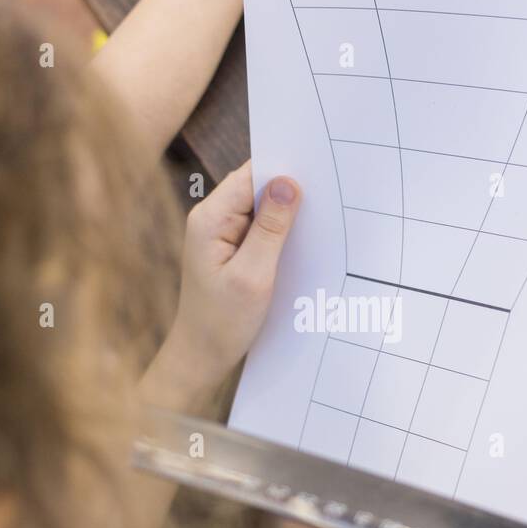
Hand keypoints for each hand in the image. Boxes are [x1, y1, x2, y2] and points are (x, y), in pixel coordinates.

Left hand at [154, 163, 300, 407]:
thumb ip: (270, 228)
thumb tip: (288, 183)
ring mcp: (220, 233)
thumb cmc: (222, 322)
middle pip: (256, 187)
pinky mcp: (230, 248)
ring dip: (285, 216)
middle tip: (325, 203)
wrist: (201, 356)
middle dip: (288, 192)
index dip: (283, 171)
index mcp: (210, 218)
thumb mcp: (253, 275)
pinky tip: (297, 245)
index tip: (318, 175)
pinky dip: (278, 233)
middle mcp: (212, 219)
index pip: (250, 175)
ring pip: (260, 207)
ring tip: (315, 227)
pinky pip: (259, 227)